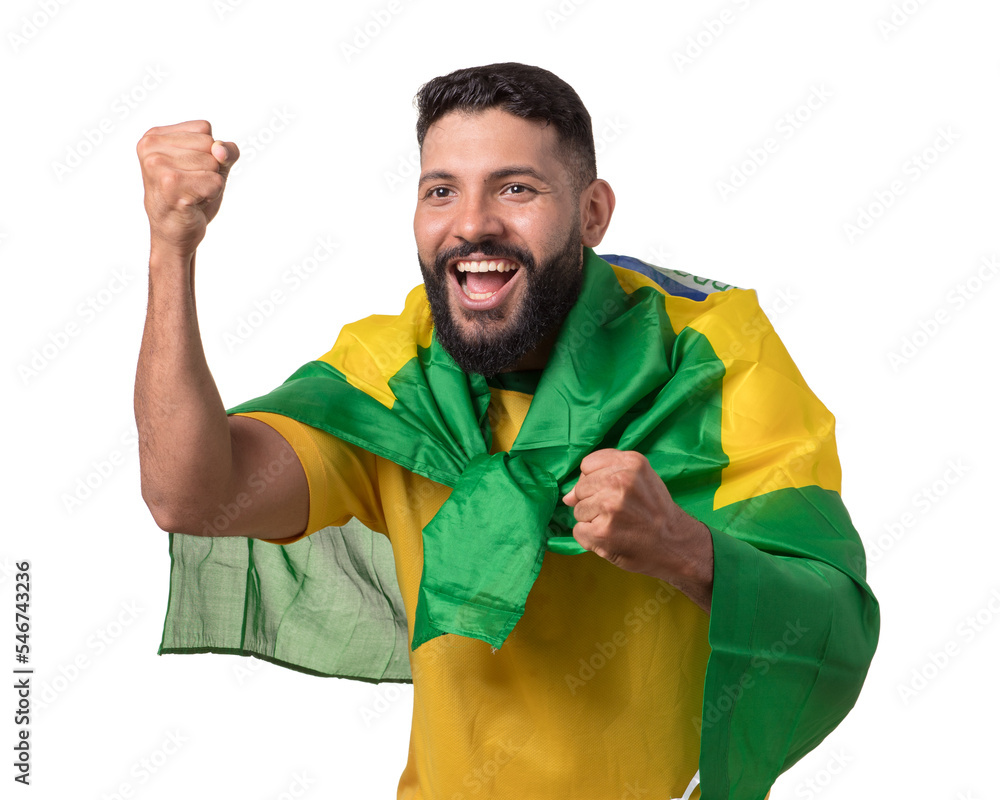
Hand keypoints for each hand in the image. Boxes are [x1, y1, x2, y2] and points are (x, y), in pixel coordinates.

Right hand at [137, 120, 238, 258]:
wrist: (175, 234)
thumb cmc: (191, 198)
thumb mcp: (213, 166)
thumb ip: (226, 150)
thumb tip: (220, 150)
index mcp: (154, 136)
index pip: (204, 129)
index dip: (208, 153)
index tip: (189, 171)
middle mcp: (150, 147)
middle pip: (209, 144)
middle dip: (210, 169)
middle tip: (191, 186)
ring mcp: (157, 165)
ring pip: (213, 163)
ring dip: (211, 184)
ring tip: (191, 194)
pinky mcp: (170, 184)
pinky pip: (214, 182)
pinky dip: (212, 196)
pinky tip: (193, 203)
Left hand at [562, 449, 713, 611]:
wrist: (676, 545)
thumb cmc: (656, 511)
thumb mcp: (640, 478)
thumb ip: (605, 476)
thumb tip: (567, 496)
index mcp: (630, 462)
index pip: (588, 465)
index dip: (595, 480)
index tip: (612, 492)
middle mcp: (620, 481)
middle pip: (580, 488)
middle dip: (592, 501)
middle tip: (618, 513)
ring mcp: (610, 507)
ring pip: (577, 509)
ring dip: (592, 520)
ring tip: (617, 525)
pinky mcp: (602, 532)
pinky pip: (578, 530)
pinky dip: (590, 538)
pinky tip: (611, 538)